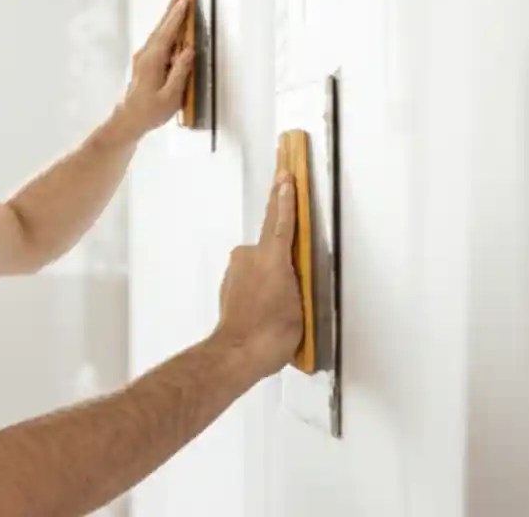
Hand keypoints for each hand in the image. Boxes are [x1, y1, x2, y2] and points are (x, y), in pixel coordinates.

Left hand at [117, 0, 194, 138]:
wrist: (128, 121)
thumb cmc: (150, 112)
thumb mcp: (170, 96)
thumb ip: (181, 72)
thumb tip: (189, 50)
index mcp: (153, 61)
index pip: (168, 32)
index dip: (178, 14)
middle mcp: (145, 55)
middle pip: (161, 26)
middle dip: (172, 8)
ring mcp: (142, 58)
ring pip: (158, 32)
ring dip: (169, 16)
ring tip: (178, 2)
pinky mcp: (143, 63)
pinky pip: (157, 40)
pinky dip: (165, 29)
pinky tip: (171, 28)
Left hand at [214, 172, 303, 378]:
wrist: (239, 352)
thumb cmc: (272, 332)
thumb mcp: (299, 302)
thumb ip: (294, 279)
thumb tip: (288, 274)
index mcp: (271, 257)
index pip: (280, 220)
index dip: (285, 198)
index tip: (285, 176)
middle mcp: (250, 258)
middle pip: (269, 238)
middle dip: (280, 234)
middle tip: (286, 229)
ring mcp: (236, 271)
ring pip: (260, 262)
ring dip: (271, 274)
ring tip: (282, 302)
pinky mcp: (229, 285)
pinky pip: (250, 277)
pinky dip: (260, 286)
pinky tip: (268, 307)